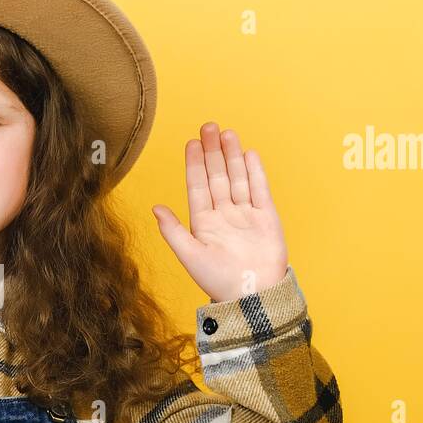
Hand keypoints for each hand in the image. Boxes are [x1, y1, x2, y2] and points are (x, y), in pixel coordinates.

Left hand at [152, 123, 288, 302]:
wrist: (253, 296)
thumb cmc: (218, 282)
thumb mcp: (190, 256)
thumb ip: (173, 231)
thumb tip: (155, 207)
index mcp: (203, 223)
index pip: (197, 186)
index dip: (194, 164)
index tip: (191, 143)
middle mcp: (223, 215)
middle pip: (217, 176)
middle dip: (212, 152)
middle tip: (208, 126)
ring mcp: (245, 215)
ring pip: (237, 178)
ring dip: (232, 156)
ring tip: (226, 134)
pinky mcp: (266, 218)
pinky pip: (259, 190)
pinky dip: (255, 172)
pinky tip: (248, 154)